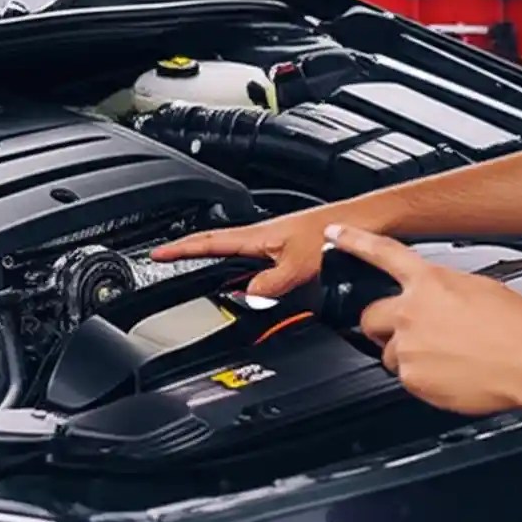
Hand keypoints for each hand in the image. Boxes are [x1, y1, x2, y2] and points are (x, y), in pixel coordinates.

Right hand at [150, 201, 392, 296]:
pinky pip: (260, 269)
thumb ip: (271, 283)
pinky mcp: (290, 253)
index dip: (180, 249)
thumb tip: (248, 296)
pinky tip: (257, 291)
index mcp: (257, 237)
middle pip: (217, 248)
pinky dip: (251, 279)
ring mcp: (275, 246)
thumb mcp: (300, 265)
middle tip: (170, 262)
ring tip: (208, 284)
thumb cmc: (334, 235)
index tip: (157, 253)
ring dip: (224, 270)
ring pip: (239, 261)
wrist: (364, 225)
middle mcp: (263, 240)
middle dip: (192, 254)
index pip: (208, 243)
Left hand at [328, 224, 521, 415]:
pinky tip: (454, 373)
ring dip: (409, 355)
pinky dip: (424, 378)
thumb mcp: (476, 288)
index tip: (333, 232)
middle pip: (371, 317)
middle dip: (383, 327)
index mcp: (429, 281)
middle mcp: (411, 311)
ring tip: (449, 357)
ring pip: (390, 353)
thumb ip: (440, 292)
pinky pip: (408, 378)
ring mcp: (408, 346)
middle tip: (412, 334)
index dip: (352, 241)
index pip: (381, 253)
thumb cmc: (518, 325)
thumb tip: (431, 302)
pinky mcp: (414, 378)